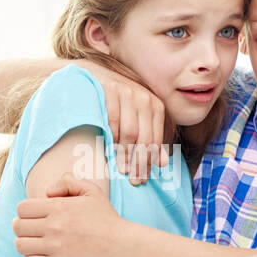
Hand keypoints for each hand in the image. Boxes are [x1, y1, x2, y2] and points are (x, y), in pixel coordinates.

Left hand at [13, 172, 125, 256]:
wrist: (123, 246)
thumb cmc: (107, 218)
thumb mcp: (92, 192)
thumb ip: (68, 182)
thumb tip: (46, 192)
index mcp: (59, 207)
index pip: (22, 208)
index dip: (24, 212)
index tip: (32, 216)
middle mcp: (54, 226)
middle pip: (18, 226)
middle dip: (21, 227)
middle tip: (30, 230)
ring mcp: (55, 247)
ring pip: (21, 245)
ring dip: (24, 244)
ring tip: (33, 243)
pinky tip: (41, 256)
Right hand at [75, 60, 166, 184]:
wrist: (94, 76)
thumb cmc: (118, 102)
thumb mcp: (137, 117)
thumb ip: (150, 138)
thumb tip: (163, 163)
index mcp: (155, 106)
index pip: (154, 139)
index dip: (149, 161)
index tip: (142, 178)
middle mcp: (144, 97)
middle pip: (143, 138)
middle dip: (139, 162)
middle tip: (134, 180)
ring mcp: (127, 93)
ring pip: (129, 131)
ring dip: (125, 154)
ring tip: (121, 169)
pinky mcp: (110, 90)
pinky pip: (112, 120)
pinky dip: (111, 136)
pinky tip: (109, 150)